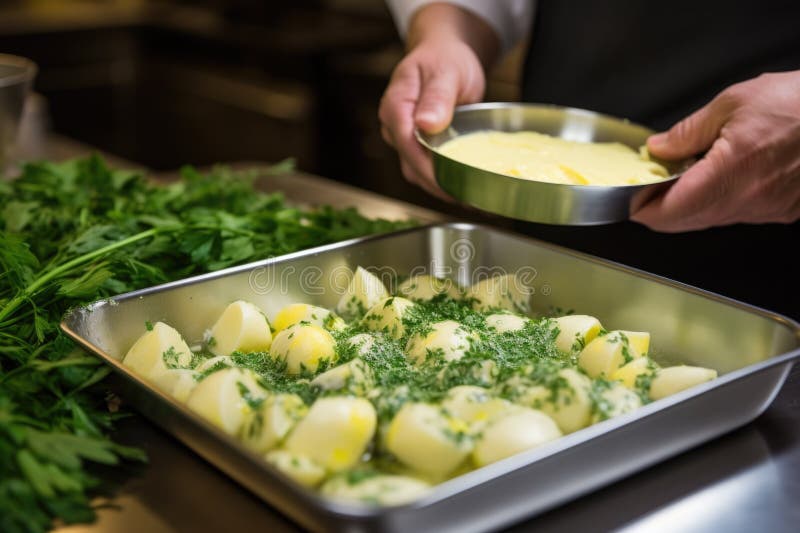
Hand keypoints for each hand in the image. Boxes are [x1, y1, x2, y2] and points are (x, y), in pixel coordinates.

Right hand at [379, 4, 497, 198]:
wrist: (443, 55)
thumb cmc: (445, 58)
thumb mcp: (446, 71)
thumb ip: (437, 97)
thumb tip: (425, 125)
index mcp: (395, 106)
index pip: (407, 145)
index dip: (428, 168)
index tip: (450, 183)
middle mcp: (395, 127)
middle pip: (411, 165)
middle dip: (439, 185)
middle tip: (470, 200)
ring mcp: (404, 140)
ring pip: (418, 173)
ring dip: (443, 188)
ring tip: (472, 200)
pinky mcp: (417, 148)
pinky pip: (428, 170)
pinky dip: (446, 181)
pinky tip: (466, 188)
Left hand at [632, 71, 799, 231]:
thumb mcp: (733, 104)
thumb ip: (688, 132)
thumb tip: (658, 149)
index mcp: (726, 175)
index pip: (666, 212)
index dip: (640, 208)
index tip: (629, 196)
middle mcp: (745, 202)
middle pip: (683, 223)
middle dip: (659, 209)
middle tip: (648, 185)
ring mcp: (764, 211)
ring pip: (708, 220)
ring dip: (687, 206)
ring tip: (683, 176)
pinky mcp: (780, 211)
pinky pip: (735, 215)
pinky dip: (716, 202)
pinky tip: (715, 179)